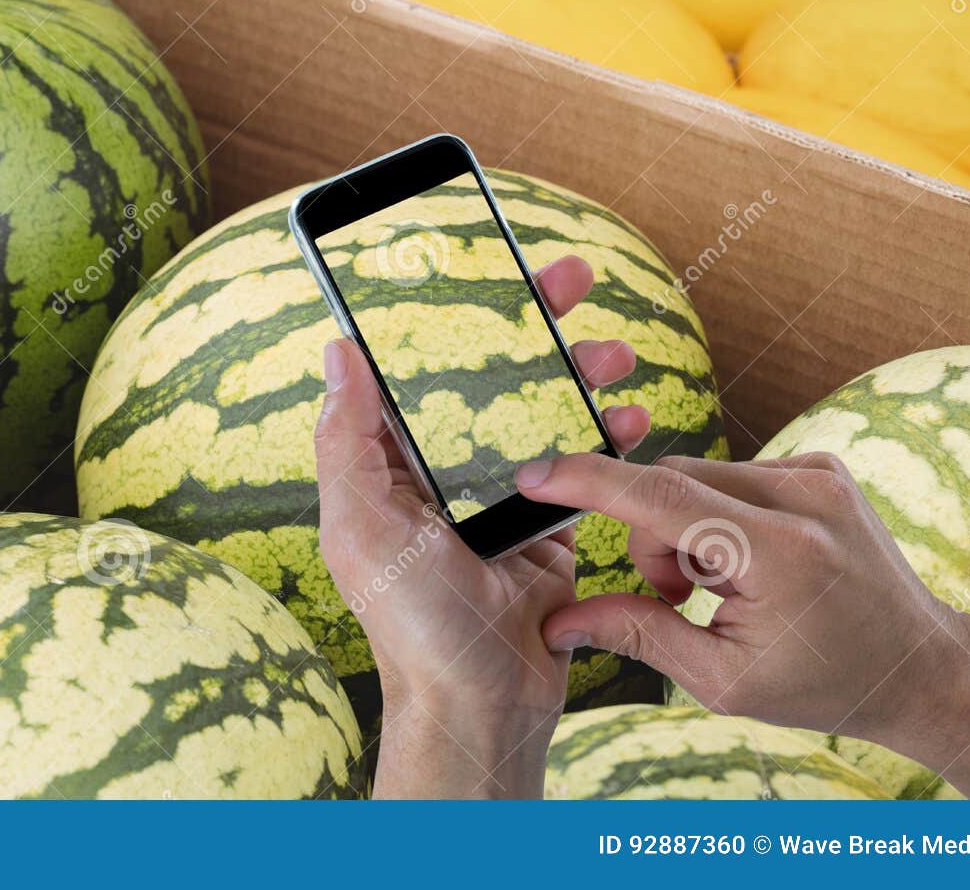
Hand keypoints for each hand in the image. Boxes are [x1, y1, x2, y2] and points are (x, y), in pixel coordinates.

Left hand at [315, 255, 649, 797]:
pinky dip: (608, 441)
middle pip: (489, 378)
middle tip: (572, 279)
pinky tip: (631, 419)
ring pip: (541, 414)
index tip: (484, 264)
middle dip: (531, 325)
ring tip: (614, 352)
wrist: (481, 704)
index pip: (420, 369)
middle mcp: (442, 475)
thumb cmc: (411, 623)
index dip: (451, 315)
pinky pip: (581, 469)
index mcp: (391, 466)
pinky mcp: (547, 529)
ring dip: (578, 375)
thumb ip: (348, 441)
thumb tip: (338, 353)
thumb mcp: (363, 527)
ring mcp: (498, 500)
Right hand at [519, 451, 969, 798]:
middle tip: (680, 598)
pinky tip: (752, 564)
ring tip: (727, 588)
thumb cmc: (823, 683)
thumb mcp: (723, 680)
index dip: (588, 481)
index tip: (534, 476)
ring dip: (686, 530)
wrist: (917, 665)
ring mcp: (817, 473)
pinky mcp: (820, 467)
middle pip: (670, 485)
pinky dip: (719, 518)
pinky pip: (729, 476)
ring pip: (696, 478)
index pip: (661, 496)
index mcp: (779, 551)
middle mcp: (803, 495)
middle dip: (652, 539)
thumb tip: (559, 620)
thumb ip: (638, 633)